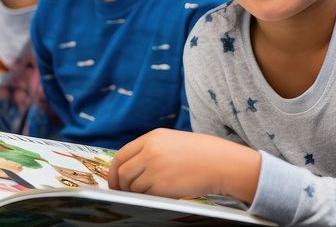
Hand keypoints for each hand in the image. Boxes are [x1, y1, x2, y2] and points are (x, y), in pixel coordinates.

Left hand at [109, 128, 260, 203]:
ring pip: (133, 186)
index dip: (114, 171)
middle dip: (120, 185)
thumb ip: (151, 149)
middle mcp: (150, 151)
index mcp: (152, 138)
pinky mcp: (160, 185)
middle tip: (124, 193)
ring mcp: (154, 168)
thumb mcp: (172, 141)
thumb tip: (130, 167)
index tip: (114, 181)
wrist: (221, 163)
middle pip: (122, 172)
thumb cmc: (201, 153)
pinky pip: (145, 195)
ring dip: (137, 192)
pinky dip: (149, 197)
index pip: (121, 155)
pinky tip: (162, 193)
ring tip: (154, 190)